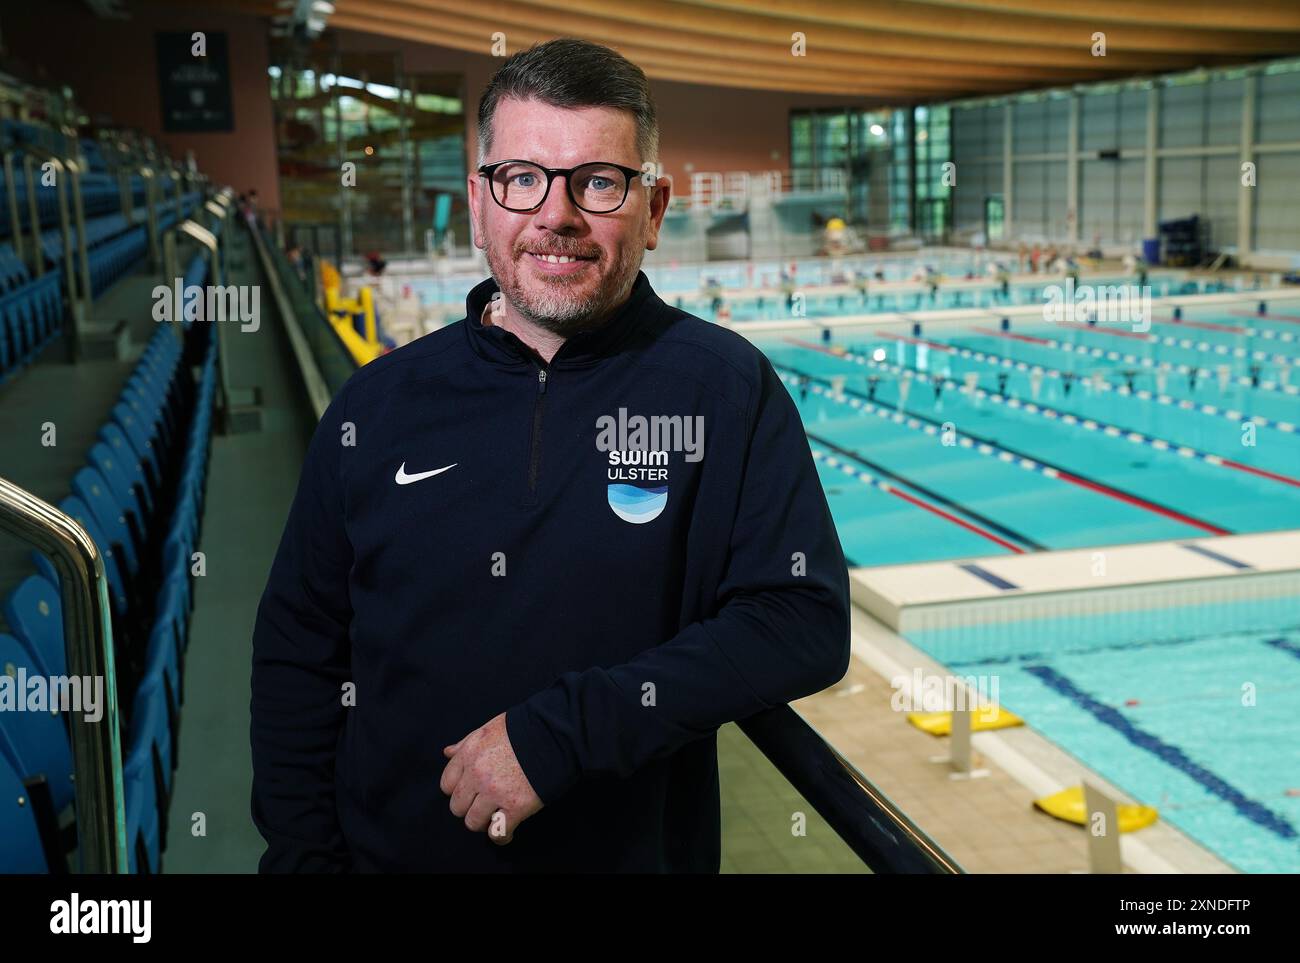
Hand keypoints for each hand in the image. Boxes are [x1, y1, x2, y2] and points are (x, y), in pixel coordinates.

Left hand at [441, 712, 542, 844]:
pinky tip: (507, 834)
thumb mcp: (490, 727)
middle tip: (484, 805)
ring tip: (495, 818)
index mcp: (470, 753)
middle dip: (469, 807)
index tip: (470, 792)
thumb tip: (447, 752)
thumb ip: (466, 742)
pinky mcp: (515, 806)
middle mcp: (477, 774)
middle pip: (458, 807)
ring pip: (473, 822)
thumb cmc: (524, 728)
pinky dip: (501, 837)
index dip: (458, 790)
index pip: (447, 784)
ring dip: (484, 823)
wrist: (556, 734)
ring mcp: (495, 792)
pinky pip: (498, 833)